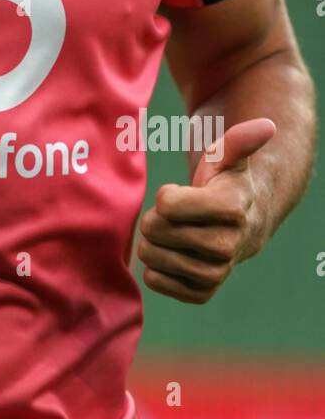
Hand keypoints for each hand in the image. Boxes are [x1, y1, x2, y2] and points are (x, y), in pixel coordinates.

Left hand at [136, 117, 275, 303]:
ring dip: (154, 242)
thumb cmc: (226, 185)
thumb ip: (240, 140)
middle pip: (154, 230)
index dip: (167, 195)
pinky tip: (172, 254)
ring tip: (175, 233)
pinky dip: (156, 268)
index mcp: (231, 208)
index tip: (184, 193)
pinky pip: (155, 282)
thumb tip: (267, 126)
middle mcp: (227, 245)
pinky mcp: (201, 292)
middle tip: (178, 216)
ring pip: (151, 257)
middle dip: (157, 217)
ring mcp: (215, 273)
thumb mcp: (228, 158)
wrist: (241, 226)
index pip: (167, 203)